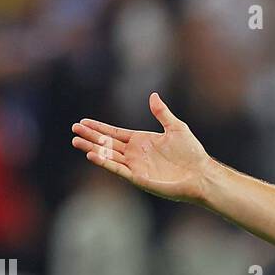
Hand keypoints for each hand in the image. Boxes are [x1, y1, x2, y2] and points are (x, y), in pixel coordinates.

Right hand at [71, 93, 213, 202]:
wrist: (201, 174)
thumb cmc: (192, 153)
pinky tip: (93, 155)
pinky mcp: (139, 178)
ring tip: (76, 141)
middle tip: (73, 129)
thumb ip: (162, 113)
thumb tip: (153, 95)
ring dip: (92, 148)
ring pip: (109, 156)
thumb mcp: (176, 127)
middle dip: (90, 136)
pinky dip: (105, 163)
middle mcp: (136, 154)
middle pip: (107, 144)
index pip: (115, 133)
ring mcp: (136, 167)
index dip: (99, 128)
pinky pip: (118, 169)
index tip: (83, 121)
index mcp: (142, 141)